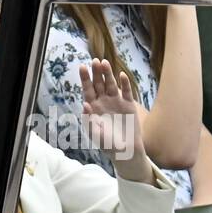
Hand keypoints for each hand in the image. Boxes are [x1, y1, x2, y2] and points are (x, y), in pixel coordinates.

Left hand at [79, 58, 152, 182]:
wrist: (126, 152)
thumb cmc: (108, 145)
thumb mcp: (96, 134)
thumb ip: (89, 120)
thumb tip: (84, 104)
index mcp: (93, 107)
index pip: (87, 90)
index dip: (85, 79)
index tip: (82, 67)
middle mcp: (104, 102)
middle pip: (99, 84)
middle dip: (96, 72)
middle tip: (94, 61)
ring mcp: (116, 101)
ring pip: (111, 84)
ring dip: (108, 74)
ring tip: (105, 63)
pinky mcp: (129, 105)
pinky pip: (127, 92)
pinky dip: (125, 84)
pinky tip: (122, 75)